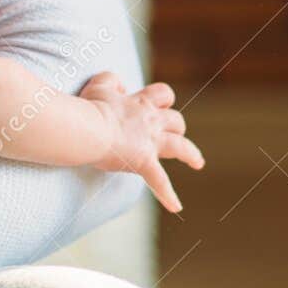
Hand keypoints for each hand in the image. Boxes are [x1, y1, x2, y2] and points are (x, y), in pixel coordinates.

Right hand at [80, 71, 204, 212]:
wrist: (89, 127)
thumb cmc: (91, 106)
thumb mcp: (99, 85)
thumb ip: (111, 80)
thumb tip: (120, 85)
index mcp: (141, 104)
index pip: (162, 94)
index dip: (162, 98)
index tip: (157, 104)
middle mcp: (151, 122)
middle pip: (176, 120)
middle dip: (176, 125)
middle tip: (173, 132)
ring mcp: (150, 143)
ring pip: (181, 145)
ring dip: (191, 153)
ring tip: (198, 162)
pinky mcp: (144, 162)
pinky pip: (160, 181)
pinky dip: (168, 195)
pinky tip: (176, 207)